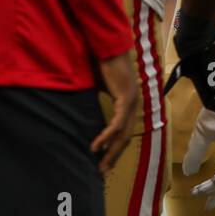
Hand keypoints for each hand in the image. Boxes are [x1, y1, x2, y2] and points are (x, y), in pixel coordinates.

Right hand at [92, 51, 138, 175]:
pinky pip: (116, 123)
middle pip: (124, 137)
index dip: (114, 146)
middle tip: (101, 170)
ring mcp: (131, 101)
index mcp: (127, 101)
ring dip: (110, 151)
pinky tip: (96, 146)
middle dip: (113, 155)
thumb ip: (94, 98)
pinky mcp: (126, 98)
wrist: (106, 45)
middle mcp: (132, 104)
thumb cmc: (100, 62)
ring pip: (122, 134)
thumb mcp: (96, 85)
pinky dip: (106, 136)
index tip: (103, 160)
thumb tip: (82, 111)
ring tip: (100, 165)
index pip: (123, 130)